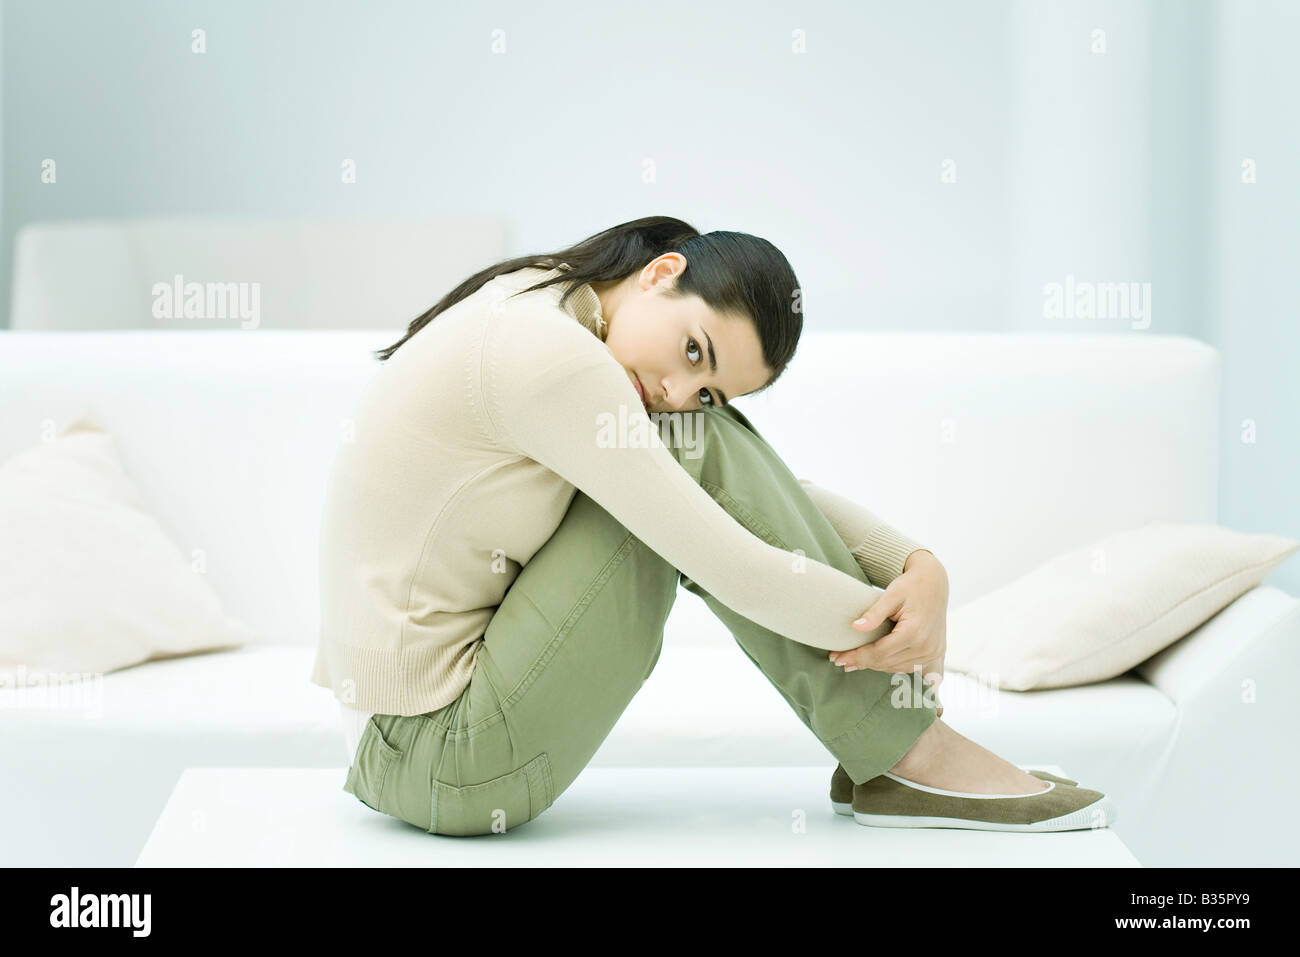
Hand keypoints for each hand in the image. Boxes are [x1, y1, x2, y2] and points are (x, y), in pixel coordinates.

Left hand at [829, 551, 947, 716]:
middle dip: (862, 663)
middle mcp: (927, 647)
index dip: (855, 656)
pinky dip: (910, 683)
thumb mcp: (891, 594)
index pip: (878, 653)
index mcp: (914, 633)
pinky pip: (925, 677)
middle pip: (886, 664)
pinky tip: (910, 697)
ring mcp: (934, 653)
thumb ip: (874, 613)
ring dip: (877, 668)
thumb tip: (854, 628)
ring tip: (857, 663)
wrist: (934, 581)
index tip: (836, 658)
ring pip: (898, 670)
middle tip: (840, 662)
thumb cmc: (910, 585)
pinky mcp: (938, 654)